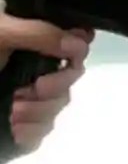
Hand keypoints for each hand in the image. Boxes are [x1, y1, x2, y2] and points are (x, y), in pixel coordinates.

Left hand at [0, 3, 93, 150]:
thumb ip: (39, 33)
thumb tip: (79, 42)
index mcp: (27, 40)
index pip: (72, 42)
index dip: (77, 51)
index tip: (68, 59)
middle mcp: (30, 66)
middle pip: (70, 77)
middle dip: (54, 87)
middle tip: (32, 90)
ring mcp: (27, 96)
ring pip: (59, 106)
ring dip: (39, 111)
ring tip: (12, 111)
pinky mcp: (22, 123)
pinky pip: (45, 130)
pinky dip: (32, 131)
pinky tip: (15, 128)